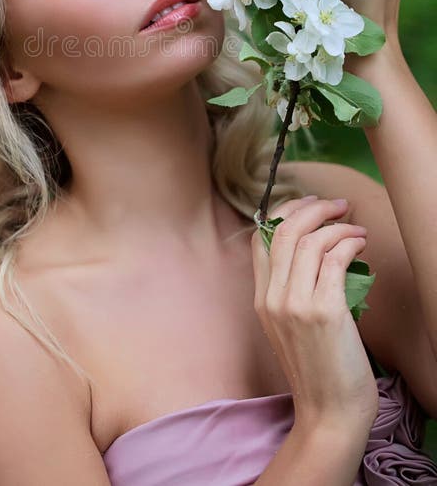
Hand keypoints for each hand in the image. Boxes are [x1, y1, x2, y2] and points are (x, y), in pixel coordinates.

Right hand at [251, 195, 378, 431]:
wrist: (328, 413)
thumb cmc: (319, 371)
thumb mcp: (289, 327)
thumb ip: (291, 292)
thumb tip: (315, 254)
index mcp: (261, 300)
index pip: (260, 239)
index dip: (284, 213)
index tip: (309, 205)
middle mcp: (273, 298)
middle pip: (284, 230)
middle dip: (312, 208)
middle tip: (337, 205)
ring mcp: (295, 305)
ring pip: (310, 241)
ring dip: (337, 225)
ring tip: (356, 228)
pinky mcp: (323, 312)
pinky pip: (334, 259)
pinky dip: (349, 242)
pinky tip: (361, 244)